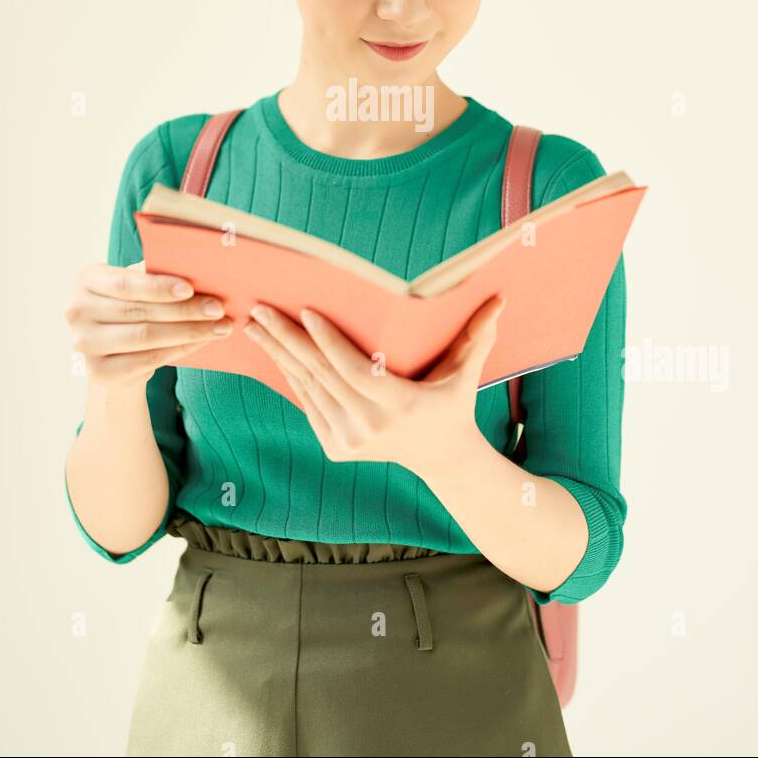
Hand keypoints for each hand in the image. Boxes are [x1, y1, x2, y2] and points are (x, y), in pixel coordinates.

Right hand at [62, 260, 235, 388]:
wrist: (113, 351)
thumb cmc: (132, 306)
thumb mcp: (137, 287)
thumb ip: (155, 275)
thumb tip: (199, 268)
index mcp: (86, 279)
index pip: (124, 283)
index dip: (158, 287)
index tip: (191, 288)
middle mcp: (76, 311)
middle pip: (140, 311)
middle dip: (186, 310)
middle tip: (219, 309)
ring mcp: (84, 344)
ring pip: (146, 337)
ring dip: (189, 332)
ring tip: (220, 327)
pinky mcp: (99, 372)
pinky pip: (147, 360)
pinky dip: (179, 350)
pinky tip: (201, 342)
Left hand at [242, 294, 505, 476]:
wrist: (442, 460)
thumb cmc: (453, 405)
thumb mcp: (466, 374)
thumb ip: (479, 336)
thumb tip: (501, 298)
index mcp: (398, 406)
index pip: (354, 370)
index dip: (328, 342)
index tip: (306, 311)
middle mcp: (369, 427)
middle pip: (320, 376)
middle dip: (286, 339)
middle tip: (261, 309)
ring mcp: (349, 441)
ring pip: (306, 389)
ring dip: (278, 355)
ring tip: (255, 325)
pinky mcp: (335, 448)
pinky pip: (308, 404)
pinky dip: (289, 376)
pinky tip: (272, 350)